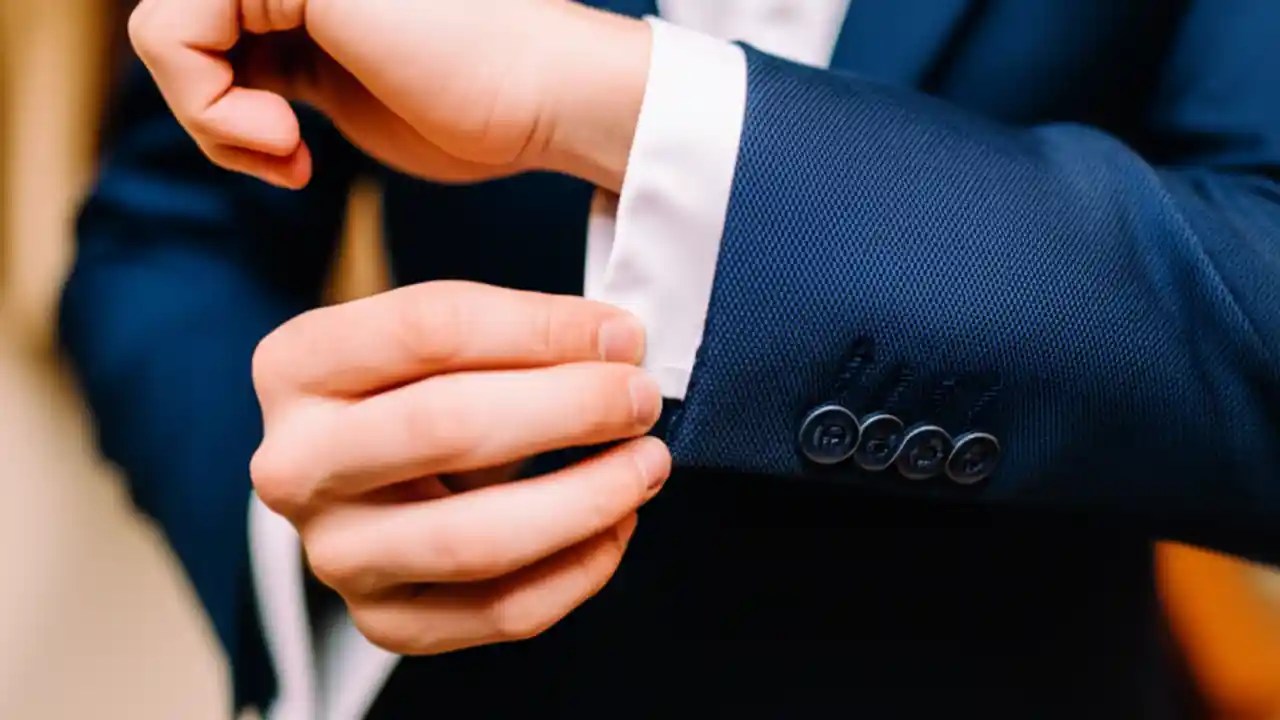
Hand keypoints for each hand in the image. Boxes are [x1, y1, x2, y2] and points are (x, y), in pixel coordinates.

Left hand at [127, 0, 650, 189]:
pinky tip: (282, 141)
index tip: (291, 159)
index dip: (219, 107)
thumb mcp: (346, 89)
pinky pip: (170, 36)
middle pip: (178, 31)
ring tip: (284, 153)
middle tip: (284, 160)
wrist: (547, 95)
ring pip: (161, 31)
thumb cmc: (480, 111)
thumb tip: (216, 91)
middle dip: (209, 114)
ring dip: (209, 120)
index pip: (203, 35)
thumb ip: (275, 71)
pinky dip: (208, 110)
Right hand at [249, 281, 669, 653]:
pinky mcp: (382, 620)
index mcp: (297, 365)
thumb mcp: (440, 337)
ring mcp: (334, 552)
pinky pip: (498, 611)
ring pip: (476, 538)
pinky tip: (615, 525)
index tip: (621, 335)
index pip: (429, 329)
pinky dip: (578, 570)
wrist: (366, 471)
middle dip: (569, 408)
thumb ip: (516, 331)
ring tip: (645, 464)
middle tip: (639, 397)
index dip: (541, 329)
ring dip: (586, 498)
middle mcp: (295, 464)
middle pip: (444, 427)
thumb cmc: (413, 390)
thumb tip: (617, 346)